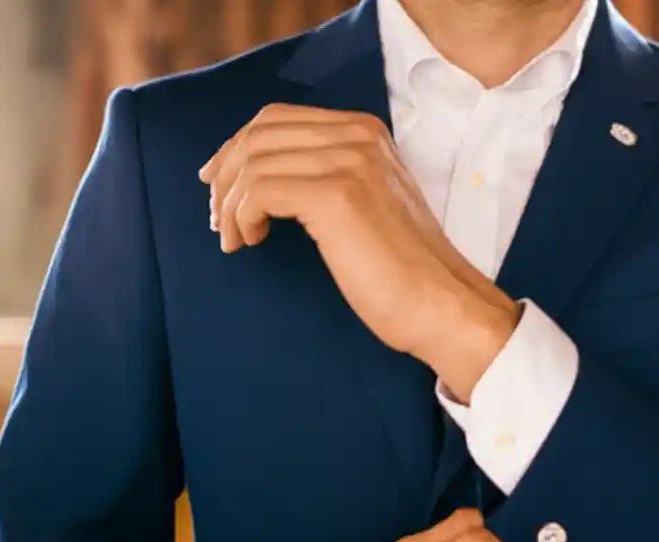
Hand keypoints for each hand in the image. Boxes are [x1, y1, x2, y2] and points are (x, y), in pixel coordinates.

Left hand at [198, 104, 518, 399]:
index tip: (218, 186)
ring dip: (231, 203)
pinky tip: (251, 240)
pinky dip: (243, 215)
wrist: (440, 305)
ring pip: (254, 162)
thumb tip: (258, 176)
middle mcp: (359, 136)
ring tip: (235, 238)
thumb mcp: (366, 204)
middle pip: (259, 133)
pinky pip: (260, 189)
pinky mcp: (336, 195)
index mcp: (366, 132)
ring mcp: (350, 162)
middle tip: (219, 219)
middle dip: (226, 175)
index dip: (236, 149)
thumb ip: (327, 177)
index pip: (277, 119)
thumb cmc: (402, 271)